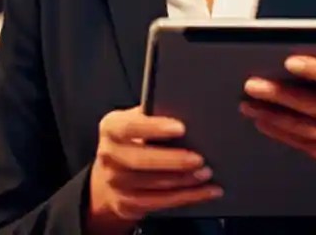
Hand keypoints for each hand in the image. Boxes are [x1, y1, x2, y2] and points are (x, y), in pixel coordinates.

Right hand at [88, 106, 221, 232]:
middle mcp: (109, 156)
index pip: (129, 127)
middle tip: (199, 158)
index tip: (181, 128)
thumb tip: (186, 112)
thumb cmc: (132, 140)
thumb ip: (152, 116)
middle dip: (173, 161)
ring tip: (206, 173)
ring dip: (184, 180)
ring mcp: (116, 183)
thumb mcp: (135, 121)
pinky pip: (162, 202)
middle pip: (140, 160)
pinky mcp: (128, 204)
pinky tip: (207, 191)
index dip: (154, 128)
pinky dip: (188, 197)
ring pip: (154, 184)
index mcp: (111, 128)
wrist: (110, 175)